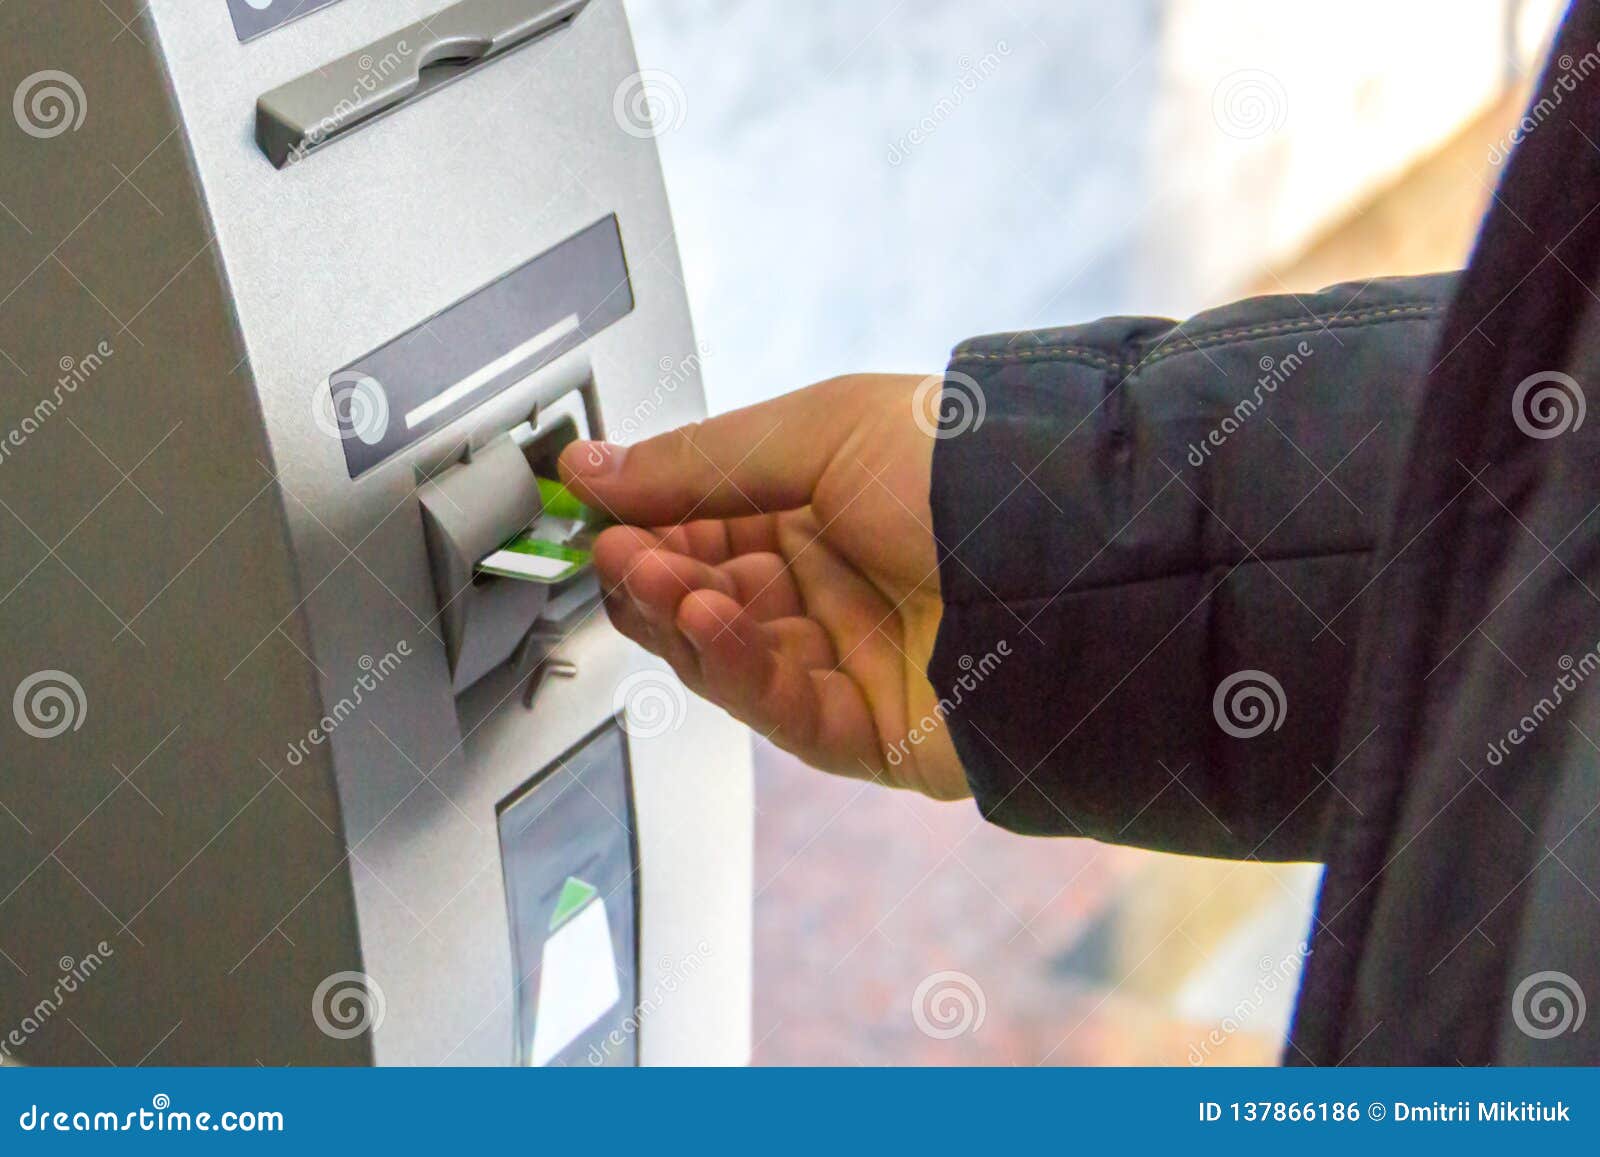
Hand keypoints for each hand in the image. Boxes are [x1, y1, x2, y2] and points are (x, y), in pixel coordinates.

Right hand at [558, 373, 968, 800]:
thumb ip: (699, 460)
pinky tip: (706, 620)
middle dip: (655, 572)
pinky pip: (779, 707)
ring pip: (733, 656)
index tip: (593, 510)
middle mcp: (839, 582)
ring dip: (684, 618)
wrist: (1076, 552)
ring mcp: (853, 658)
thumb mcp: (823, 430)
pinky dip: (732, 666)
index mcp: (829, 505)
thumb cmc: (972, 472)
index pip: (709, 523)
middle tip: (615, 550)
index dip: (649, 520)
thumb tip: (593, 467)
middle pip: (710, 594)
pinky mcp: (871, 730)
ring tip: (656, 580)